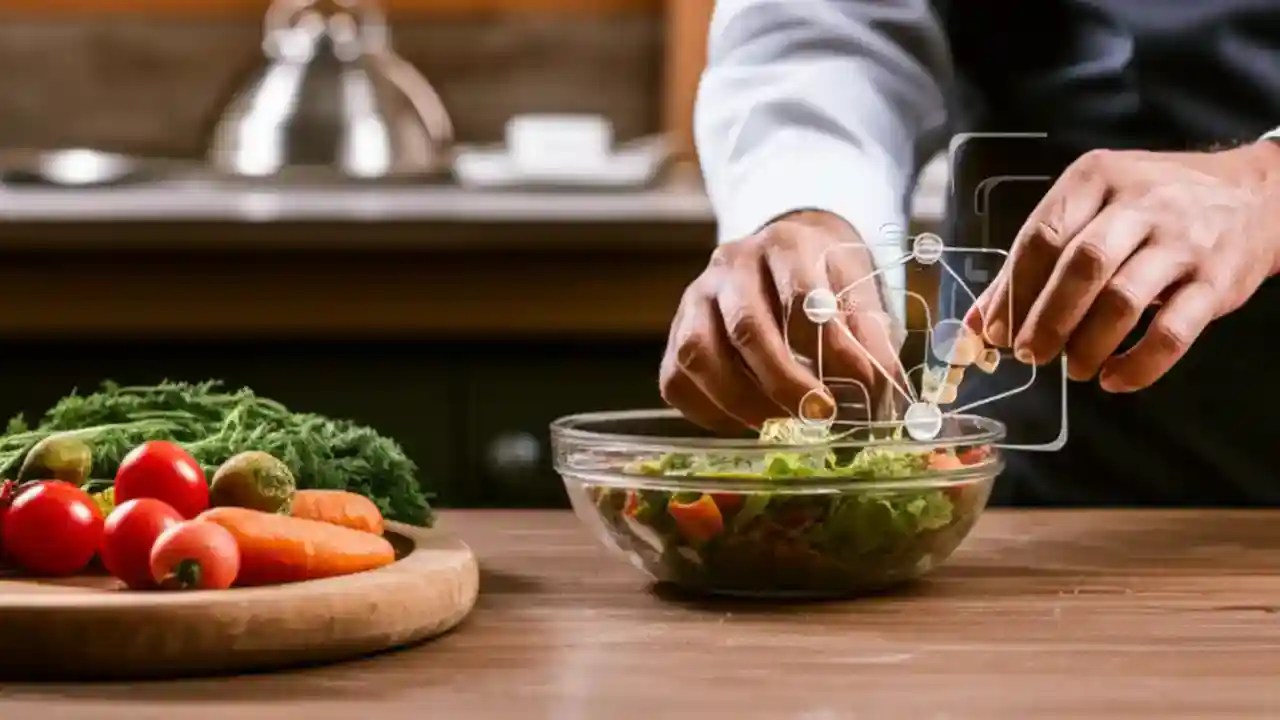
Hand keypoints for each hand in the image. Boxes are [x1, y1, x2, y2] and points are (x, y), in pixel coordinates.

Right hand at [660, 211, 900, 432]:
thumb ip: (870, 338)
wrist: (786, 260)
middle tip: (819, 415)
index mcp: (784, 244)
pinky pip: (676, 380)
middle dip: (784, 382)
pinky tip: (748, 422)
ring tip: (781, 424)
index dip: (829, 350)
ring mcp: (695, 297)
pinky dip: (710, 412)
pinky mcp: (675, 332)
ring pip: (698, 353)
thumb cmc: (828, 284)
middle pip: (746, 327)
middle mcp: (731, 264)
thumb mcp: (859, 295)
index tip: (859, 389)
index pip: (799, 296)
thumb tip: (880, 391)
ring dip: (742, 401)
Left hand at [970, 141, 1279, 391]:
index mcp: (1097, 177)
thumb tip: (977, 320)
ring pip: (1123, 299)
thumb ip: (1036, 260)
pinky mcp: (1217, 281)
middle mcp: (1142, 203)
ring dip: (1088, 344)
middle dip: (1046, 319)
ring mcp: (1183, 241)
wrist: (1256, 194)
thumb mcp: (1094, 207)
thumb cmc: (1155, 204)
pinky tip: (1115, 379)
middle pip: (1081, 266)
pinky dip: (1139, 364)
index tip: (995, 331)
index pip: (1043, 236)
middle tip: (1028, 355)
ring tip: (1072, 369)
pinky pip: (1173, 332)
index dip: (1013, 290)